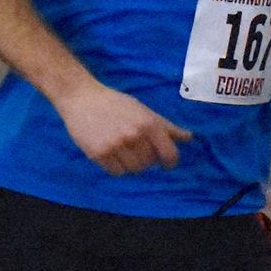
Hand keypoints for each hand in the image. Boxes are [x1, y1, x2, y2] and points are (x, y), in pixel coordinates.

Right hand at [54, 81, 190, 173]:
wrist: (81, 98)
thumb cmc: (114, 103)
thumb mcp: (143, 111)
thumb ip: (166, 126)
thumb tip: (189, 138)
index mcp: (148, 124)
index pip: (169, 154)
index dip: (170, 162)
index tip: (165, 163)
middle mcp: (134, 136)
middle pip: (149, 163)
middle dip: (145, 159)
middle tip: (135, 149)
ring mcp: (115, 146)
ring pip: (133, 170)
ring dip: (130, 164)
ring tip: (122, 151)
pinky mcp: (98, 154)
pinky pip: (116, 172)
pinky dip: (116, 167)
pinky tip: (111, 154)